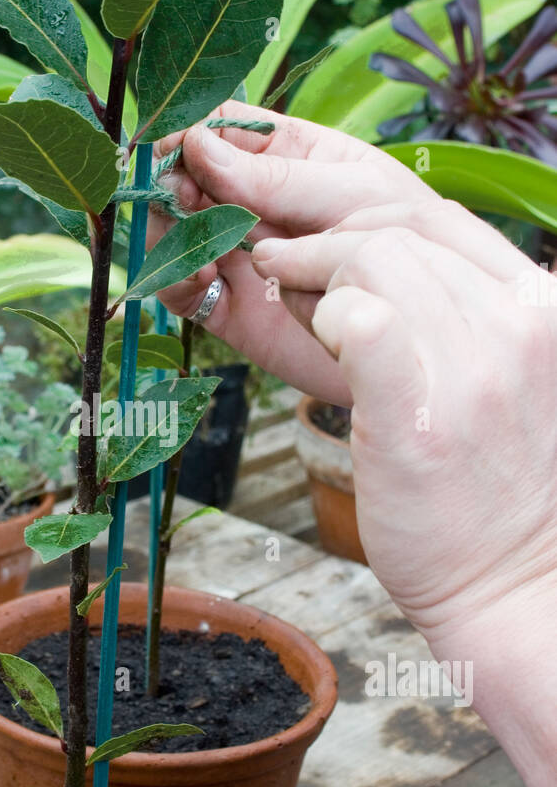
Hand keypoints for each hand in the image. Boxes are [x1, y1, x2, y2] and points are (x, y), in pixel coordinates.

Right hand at [146, 100, 436, 401]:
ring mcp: (237, 253)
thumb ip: (277, 178)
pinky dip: (177, 277)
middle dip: (177, 180)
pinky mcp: (227, 307)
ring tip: (192, 233)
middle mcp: (254, 201)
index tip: (175, 144)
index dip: (192, 129)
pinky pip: (182, 286)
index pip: (224, 126)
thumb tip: (197, 146)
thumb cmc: (411, 249)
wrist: (420, 342)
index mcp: (289, 156)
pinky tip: (199, 274)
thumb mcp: (353, 197)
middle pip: (190, 175)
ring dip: (172, 227)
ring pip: (178, 229)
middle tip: (183, 194)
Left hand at [254, 220, 556, 786]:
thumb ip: (455, 317)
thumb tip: (363, 277)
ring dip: (305, 260)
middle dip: (311, 212)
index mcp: (537, 305)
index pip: (436, 216)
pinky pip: (364, 321)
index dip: (353, 197)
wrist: (521, 589)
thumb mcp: (499, 380)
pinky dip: (322, 308)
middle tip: (258, 228)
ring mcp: (477, 366)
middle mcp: (518, 320)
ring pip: (371, 257)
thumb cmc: (492, 492)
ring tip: (270, 280)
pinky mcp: (423, 417)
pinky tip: (300, 315)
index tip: (298, 207)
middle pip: (397, 220)